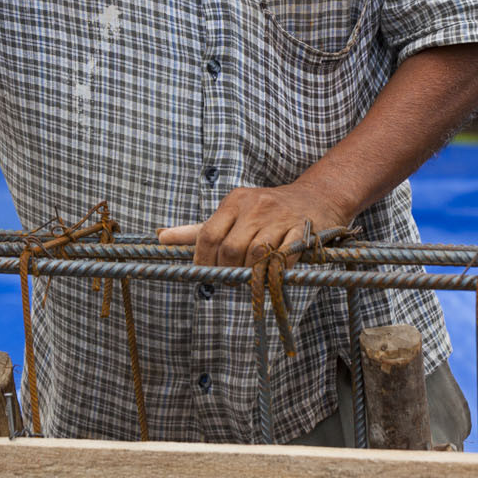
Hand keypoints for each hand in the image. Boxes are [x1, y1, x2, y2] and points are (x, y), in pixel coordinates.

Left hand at [158, 180, 349, 267]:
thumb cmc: (267, 210)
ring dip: (250, 273)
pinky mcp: (302, 230)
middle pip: (230, 248)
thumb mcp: (232, 213)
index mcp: (234, 201)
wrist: (317, 197)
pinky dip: (275, 271)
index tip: (208, 274)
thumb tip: (161, 238)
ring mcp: (280, 217)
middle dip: (227, 270)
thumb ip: (198, 230)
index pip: (208, 236)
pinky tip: (272, 274)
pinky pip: (284, 256)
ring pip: (255, 253)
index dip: (204, 262)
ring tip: (250, 279)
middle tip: (231, 280)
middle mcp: (255, 206)